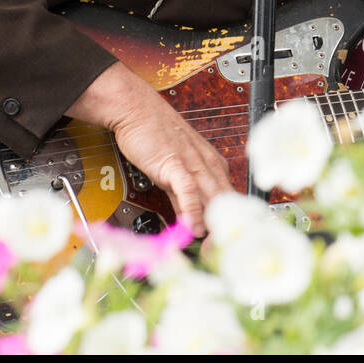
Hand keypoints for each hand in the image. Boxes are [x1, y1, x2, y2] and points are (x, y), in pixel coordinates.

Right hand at [68, 62, 231, 235]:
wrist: (136, 108)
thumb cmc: (154, 134)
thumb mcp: (173, 171)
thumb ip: (183, 198)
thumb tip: (190, 223)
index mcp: (212, 166)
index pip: (227, 201)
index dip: (227, 225)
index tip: (223, 246)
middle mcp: (208, 165)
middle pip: (224, 203)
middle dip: (224, 231)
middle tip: (222, 254)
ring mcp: (193, 163)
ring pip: (211, 197)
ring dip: (212, 225)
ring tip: (212, 247)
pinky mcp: (174, 162)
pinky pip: (187, 188)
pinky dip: (191, 208)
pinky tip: (192, 226)